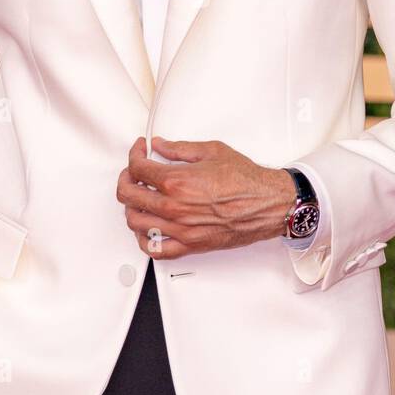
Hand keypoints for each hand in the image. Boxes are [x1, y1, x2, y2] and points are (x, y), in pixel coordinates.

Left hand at [116, 136, 296, 259]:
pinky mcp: (189, 245)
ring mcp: (180, 229)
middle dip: (126, 178)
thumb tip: (161, 146)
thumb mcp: (211, 151)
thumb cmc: (246, 181)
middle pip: (128, 195)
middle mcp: (174, 207)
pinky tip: (147, 228)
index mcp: (177, 182)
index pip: (137, 168)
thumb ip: (179, 149)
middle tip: (134, 172)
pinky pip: (155, 249)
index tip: (140, 151)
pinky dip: (144, 239)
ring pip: (135, 222)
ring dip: (131, 207)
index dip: (134, 155)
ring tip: (139, 198)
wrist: (268, 204)